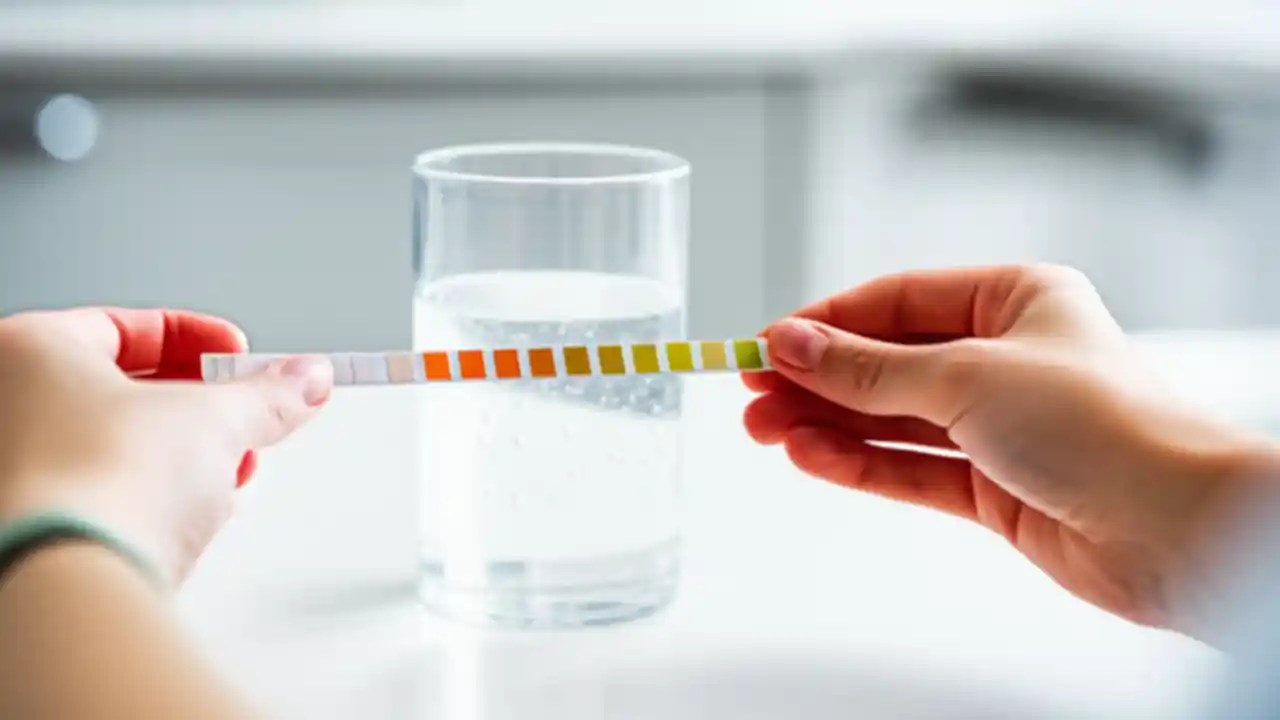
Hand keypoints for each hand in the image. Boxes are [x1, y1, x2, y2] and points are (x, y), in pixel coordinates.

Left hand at [0, 308, 331, 582]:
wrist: (72, 583)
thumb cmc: (104, 481)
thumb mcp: (217, 417)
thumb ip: (268, 394)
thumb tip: (304, 381)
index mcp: (26, 350)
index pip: (125, 326)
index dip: (198, 341)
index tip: (239, 359)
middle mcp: (2, 405)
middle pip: (118, 388)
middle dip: (196, 405)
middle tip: (242, 414)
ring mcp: (13, 468)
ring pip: (107, 445)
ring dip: (177, 453)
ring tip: (226, 469)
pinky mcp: (27, 526)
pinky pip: (95, 494)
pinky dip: (144, 495)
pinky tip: (187, 514)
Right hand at [744, 265, 1277, 634]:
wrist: (1176, 528)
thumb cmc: (1105, 426)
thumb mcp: (965, 376)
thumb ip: (868, 369)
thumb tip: (790, 344)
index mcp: (1015, 300)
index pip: (896, 301)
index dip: (826, 322)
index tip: (765, 342)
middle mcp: (1005, 358)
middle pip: (887, 362)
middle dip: (818, 379)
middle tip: (752, 393)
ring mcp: (997, 425)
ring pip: (892, 419)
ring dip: (828, 424)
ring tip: (765, 429)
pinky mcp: (994, 486)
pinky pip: (911, 468)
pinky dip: (860, 463)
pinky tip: (811, 457)